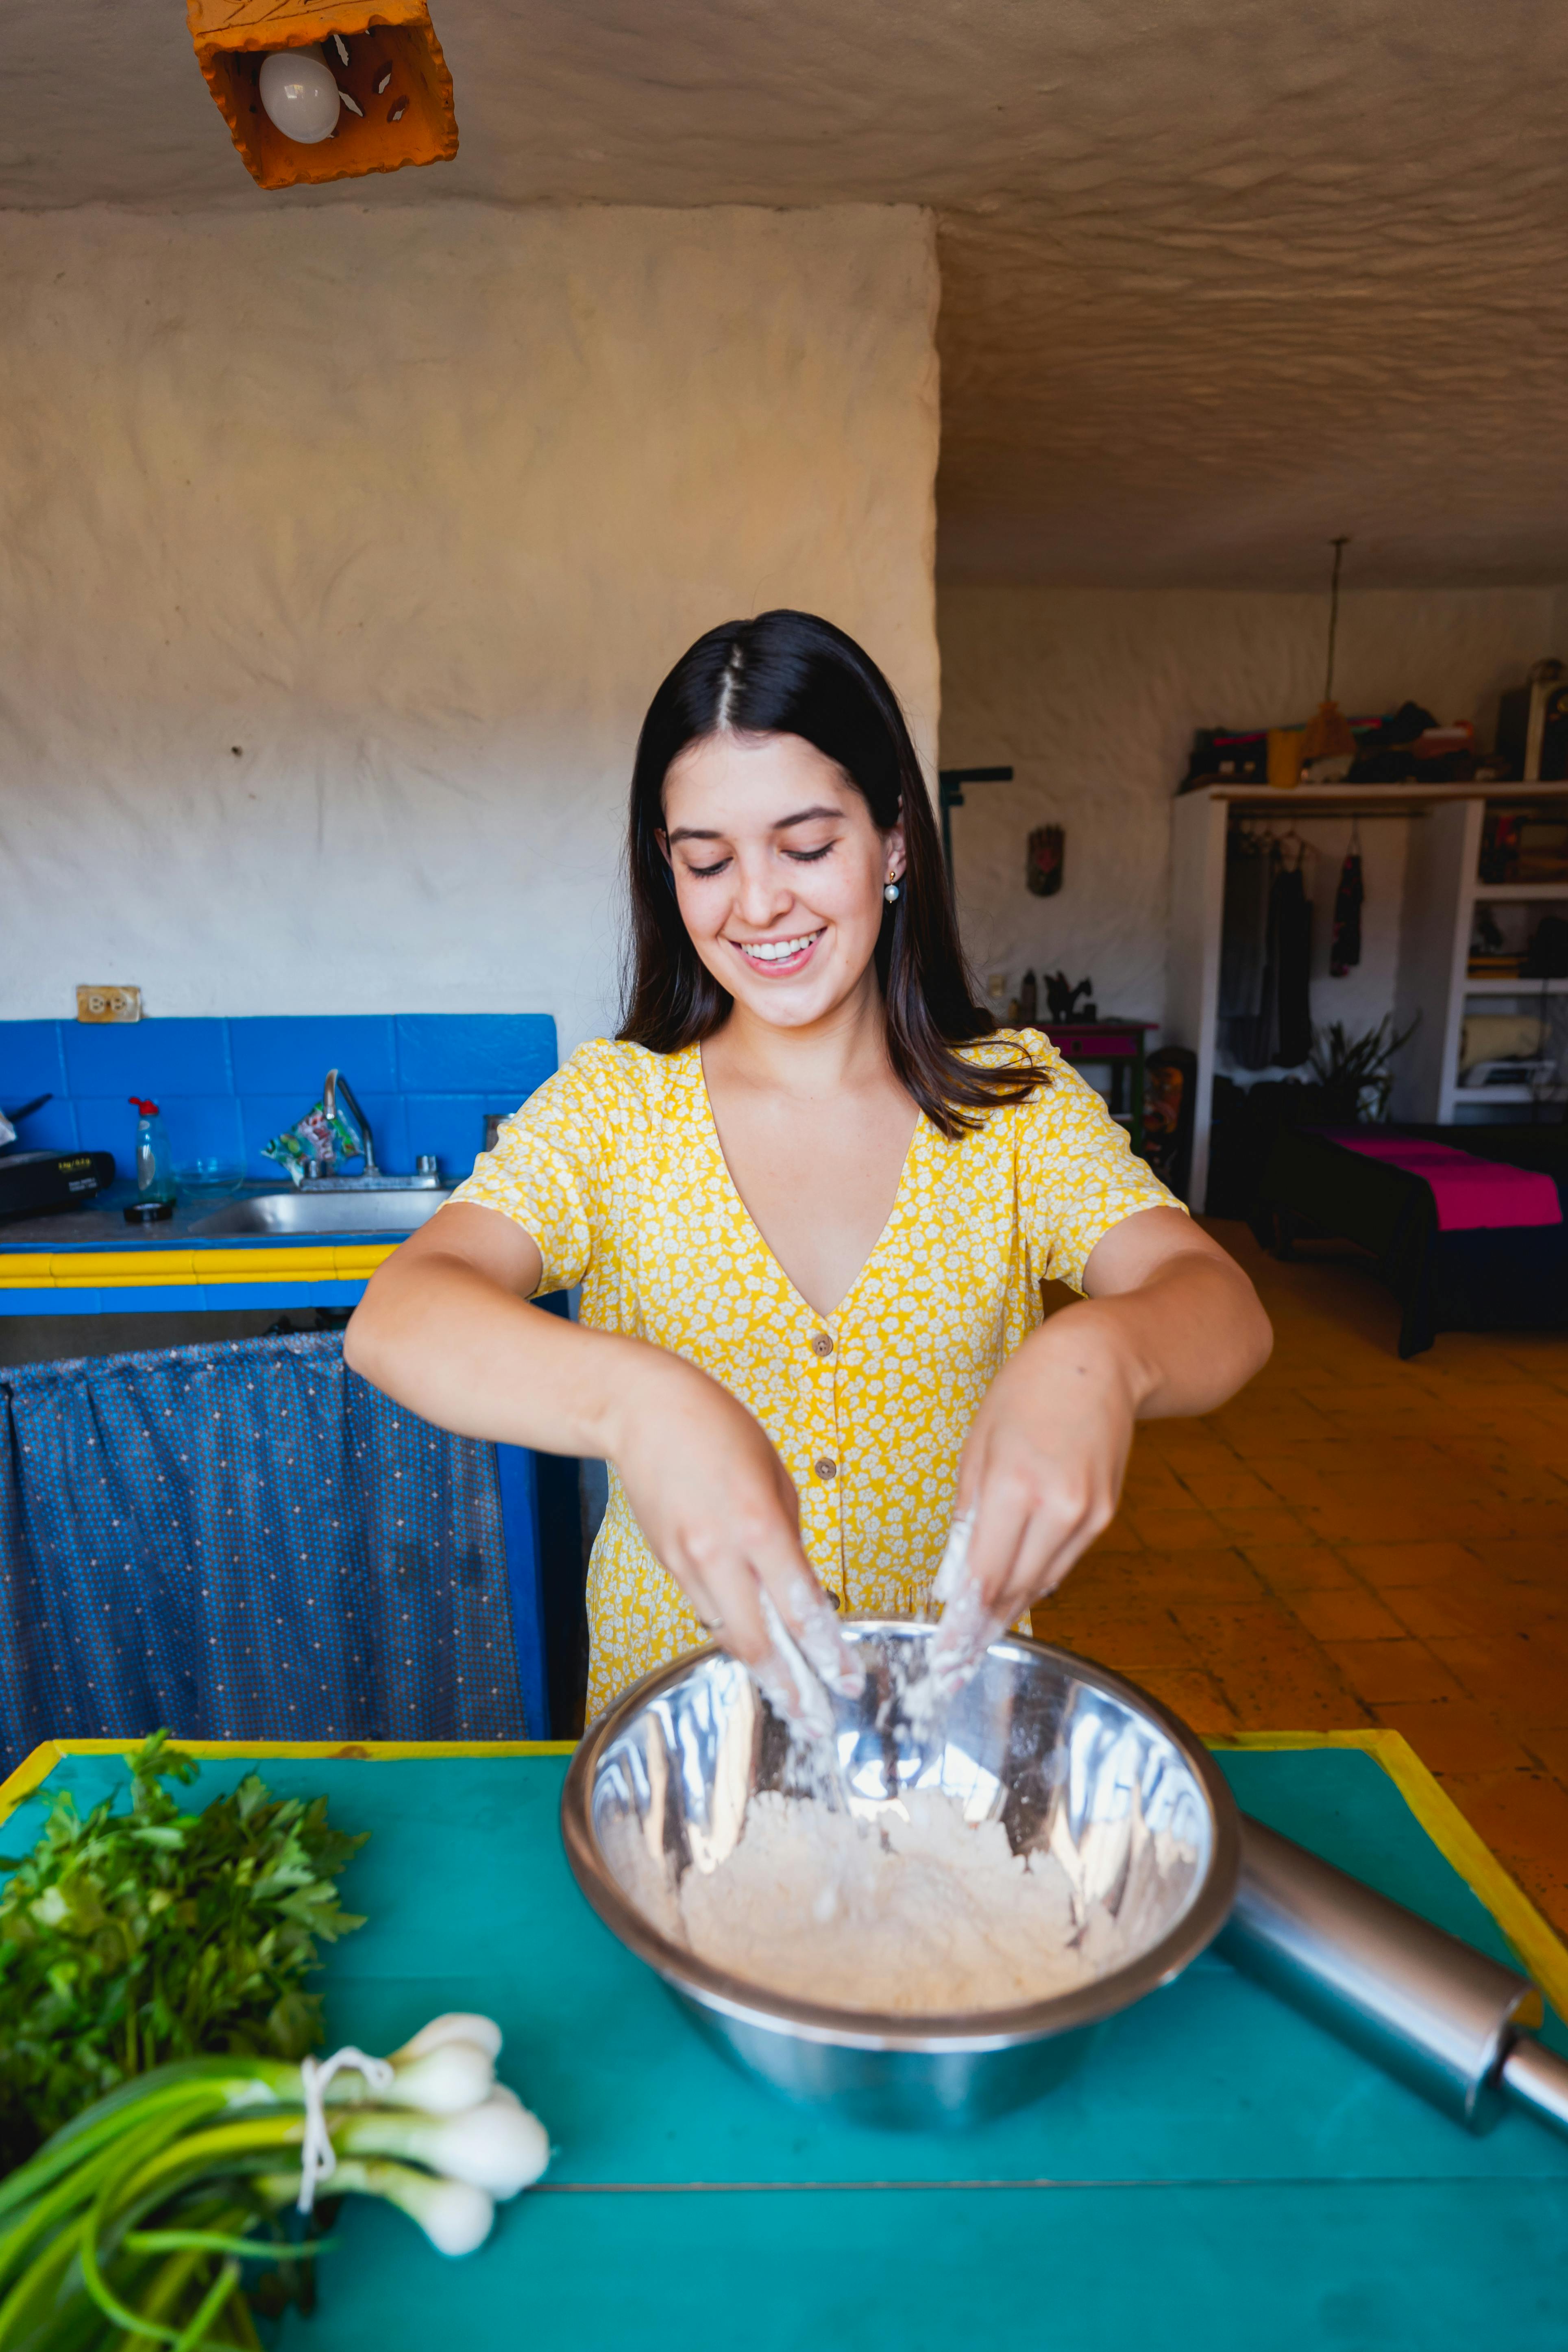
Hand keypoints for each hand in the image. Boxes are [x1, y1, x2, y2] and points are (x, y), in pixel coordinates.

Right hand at [604, 1345, 861, 1713]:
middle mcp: (718, 1554)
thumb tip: (801, 1586)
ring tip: (792, 1700)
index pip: (800, 1607)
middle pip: (759, 1642)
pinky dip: (734, 1633)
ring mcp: (686, 1563)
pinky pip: (707, 1611)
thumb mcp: (775, 1476)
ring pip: (729, 1635)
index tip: (848, 1680)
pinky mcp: (667, 1564)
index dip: (826, 1653)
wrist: (640, 1412)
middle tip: (818, 1722)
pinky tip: (756, 1648)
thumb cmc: (717, 1428)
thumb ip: (789, 1537)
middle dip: (792, 1689)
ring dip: (763, 1671)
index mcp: (758, 1525)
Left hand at [950, 1307, 1141, 1630]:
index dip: (963, 1619)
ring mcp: (1089, 1514)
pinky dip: (1036, 1579)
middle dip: (983, 1627)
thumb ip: (966, 1517)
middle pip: (1015, 1588)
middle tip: (956, 1659)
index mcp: (1015, 1484)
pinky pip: (1064, 1561)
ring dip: (1009, 1610)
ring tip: (977, 1636)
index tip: (943, 1651)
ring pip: (1042, 1582)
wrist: (1102, 1363)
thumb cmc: (1028, 1391)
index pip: (985, 1573)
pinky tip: (1012, 1591)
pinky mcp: (1106, 1515)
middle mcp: (1058, 1506)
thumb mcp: (978, 1445)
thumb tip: (953, 1579)